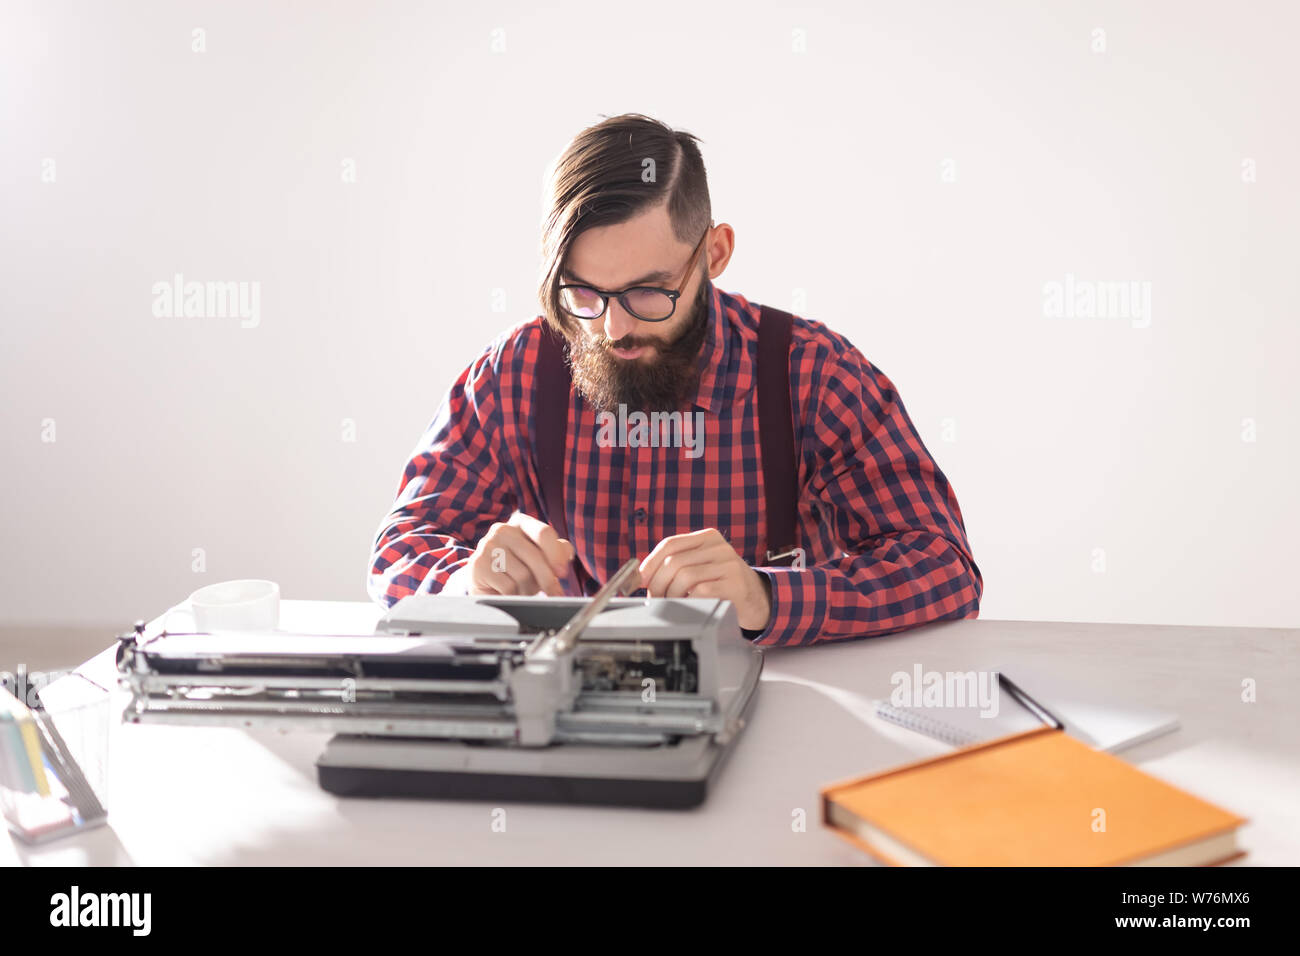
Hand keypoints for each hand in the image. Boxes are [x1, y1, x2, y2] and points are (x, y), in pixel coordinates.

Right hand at [466, 512, 575, 595]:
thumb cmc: (517, 567)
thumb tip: (566, 553)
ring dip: (527, 589)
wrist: (485, 581)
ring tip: (522, 589)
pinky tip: (509, 593)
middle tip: (554, 593)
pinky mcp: (479, 565)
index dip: (556, 555)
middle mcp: (502, 529)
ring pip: (522, 575)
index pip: (544, 533)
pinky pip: (508, 586)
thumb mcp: (539, 556)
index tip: (562, 573)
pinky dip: (514, 595)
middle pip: (535, 557)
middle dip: (547, 579)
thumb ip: (557, 550)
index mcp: (521, 522)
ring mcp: (488, 546)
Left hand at [638, 528, 772, 630]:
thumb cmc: (723, 583)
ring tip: (673, 603)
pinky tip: (690, 605)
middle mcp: (719, 547)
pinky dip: (688, 601)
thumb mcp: (701, 566)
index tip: (641, 579)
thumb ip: (676, 565)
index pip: (670, 544)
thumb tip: (642, 577)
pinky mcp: (735, 584)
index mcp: (708, 537)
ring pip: (685, 577)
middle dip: (657, 583)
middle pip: (674, 561)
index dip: (650, 563)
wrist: (756, 599)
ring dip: (671, 595)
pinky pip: (700, 592)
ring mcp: (729, 565)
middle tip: (655, 597)